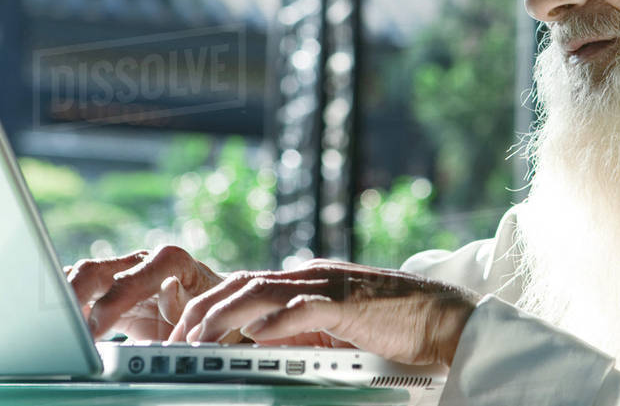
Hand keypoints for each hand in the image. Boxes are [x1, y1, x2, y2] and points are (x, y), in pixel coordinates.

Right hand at [66, 245, 224, 339]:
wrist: (215, 304)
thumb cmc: (213, 309)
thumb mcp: (207, 310)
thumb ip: (184, 303)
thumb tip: (167, 290)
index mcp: (169, 261)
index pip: (130, 279)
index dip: (109, 305)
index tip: (93, 331)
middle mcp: (141, 260)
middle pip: (95, 270)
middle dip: (72, 296)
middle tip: (57, 328)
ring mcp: (122, 271)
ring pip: (81, 276)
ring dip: (61, 298)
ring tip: (44, 323)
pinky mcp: (109, 289)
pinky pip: (79, 289)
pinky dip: (62, 303)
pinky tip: (52, 323)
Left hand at [169, 259, 477, 366]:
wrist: (444, 315)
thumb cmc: (394, 323)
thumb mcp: (336, 326)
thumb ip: (301, 329)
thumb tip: (258, 344)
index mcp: (306, 279)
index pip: (245, 283)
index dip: (209, 304)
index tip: (182, 331)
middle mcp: (312, 275)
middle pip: (243, 282)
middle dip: (203, 309)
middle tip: (176, 338)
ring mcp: (330, 285)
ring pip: (263, 291)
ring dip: (225, 315)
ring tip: (199, 338)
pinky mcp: (351, 303)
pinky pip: (306, 308)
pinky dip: (278, 321)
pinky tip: (257, 336)